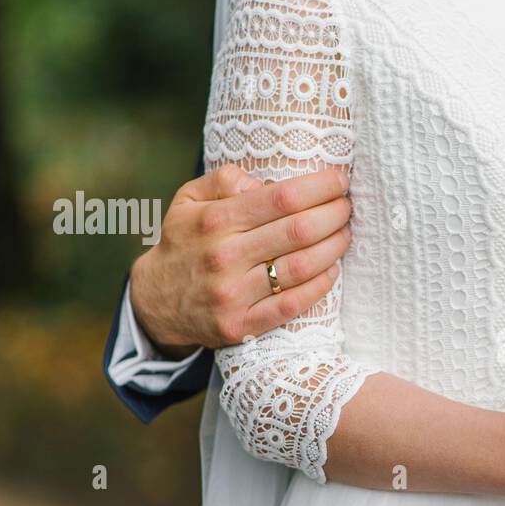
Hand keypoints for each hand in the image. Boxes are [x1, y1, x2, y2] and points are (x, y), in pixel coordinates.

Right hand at [129, 165, 352, 355]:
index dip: (320, 186)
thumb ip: (224, 180)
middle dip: (334, 214)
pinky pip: (292, 305)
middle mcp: (224, 256)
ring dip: (334, 248)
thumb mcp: (189, 199)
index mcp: (215, 220)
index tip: (340, 180)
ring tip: (345, 234)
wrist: (157, 301)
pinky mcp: (241, 325)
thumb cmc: (185, 241)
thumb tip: (264, 182)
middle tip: (347, 207)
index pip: (282, 197)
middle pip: (299, 230)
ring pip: (301, 267)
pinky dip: (320, 286)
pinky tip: (332, 270)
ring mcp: (233, 294)